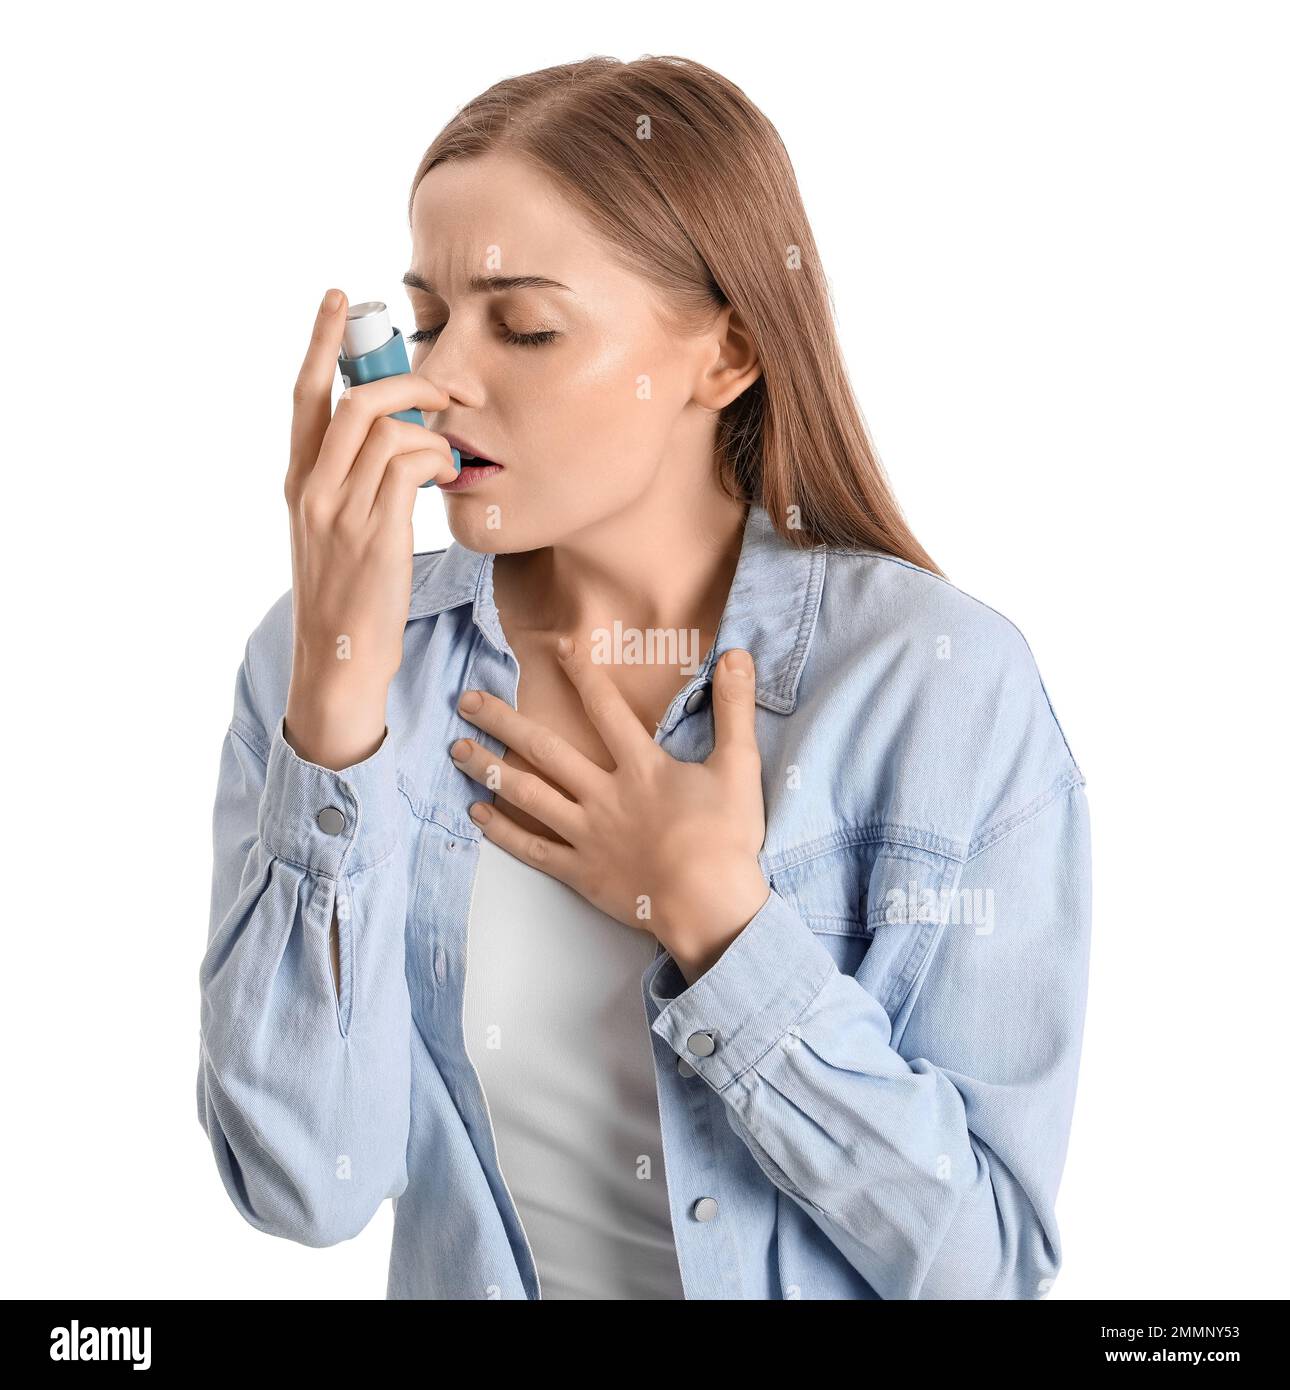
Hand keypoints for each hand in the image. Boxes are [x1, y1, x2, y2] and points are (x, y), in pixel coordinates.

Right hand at [283, 288, 459, 767]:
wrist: (338, 659)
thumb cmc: (348, 596)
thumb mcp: (334, 531)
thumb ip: (353, 483)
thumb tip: (397, 442)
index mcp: (300, 481)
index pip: (304, 394)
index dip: (322, 340)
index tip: (341, 298)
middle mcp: (313, 488)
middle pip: (356, 399)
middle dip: (411, 379)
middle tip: (450, 390)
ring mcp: (342, 510)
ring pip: (386, 428)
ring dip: (433, 428)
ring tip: (452, 453)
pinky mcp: (376, 535)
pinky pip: (409, 467)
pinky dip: (437, 459)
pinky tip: (451, 476)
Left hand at [448, 638, 772, 983]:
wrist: (708, 905)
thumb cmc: (726, 839)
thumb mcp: (740, 766)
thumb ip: (736, 709)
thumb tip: (738, 654)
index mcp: (641, 767)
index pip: (606, 710)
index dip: (583, 676)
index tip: (558, 649)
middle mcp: (604, 794)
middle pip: (546, 750)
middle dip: (504, 720)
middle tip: (467, 699)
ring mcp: (586, 834)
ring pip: (528, 795)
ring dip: (490, 768)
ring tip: (457, 749)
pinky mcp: (579, 872)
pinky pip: (532, 849)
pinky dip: (502, 831)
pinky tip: (477, 813)